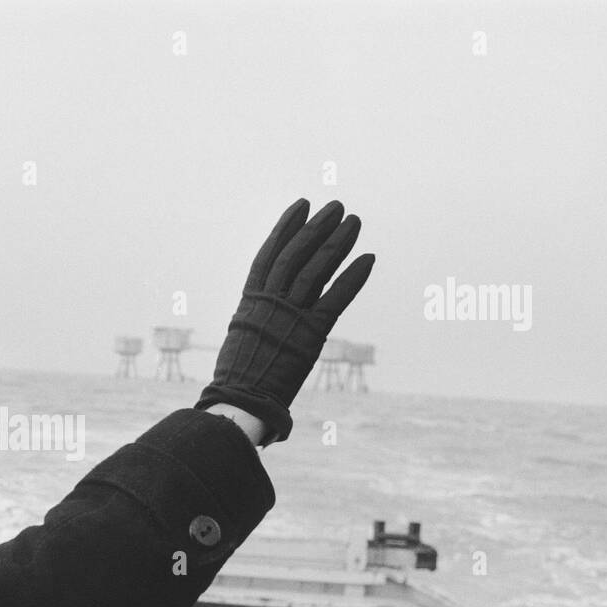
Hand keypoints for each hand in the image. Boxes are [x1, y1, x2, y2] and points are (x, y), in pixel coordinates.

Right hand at [196, 198, 374, 443]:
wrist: (241, 401)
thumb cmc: (238, 377)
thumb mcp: (242, 337)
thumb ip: (258, 316)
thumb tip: (263, 306)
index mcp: (250, 301)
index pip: (270, 254)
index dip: (286, 227)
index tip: (301, 205)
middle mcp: (270, 303)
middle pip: (296, 254)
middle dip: (316, 227)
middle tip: (335, 206)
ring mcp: (290, 317)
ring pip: (316, 269)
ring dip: (337, 243)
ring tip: (354, 221)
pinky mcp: (311, 335)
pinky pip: (335, 300)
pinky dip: (352, 278)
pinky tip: (368, 258)